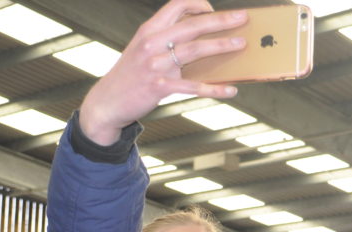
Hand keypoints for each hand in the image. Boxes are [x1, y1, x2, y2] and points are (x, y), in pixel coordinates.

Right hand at [79, 0, 246, 144]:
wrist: (108, 101)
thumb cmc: (131, 75)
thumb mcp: (143, 50)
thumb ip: (166, 41)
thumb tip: (201, 41)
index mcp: (149, 30)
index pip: (176, 5)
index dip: (197, 4)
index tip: (214, 9)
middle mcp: (152, 43)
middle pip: (192, 25)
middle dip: (220, 20)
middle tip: (242, 18)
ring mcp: (155, 65)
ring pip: (195, 50)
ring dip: (221, 46)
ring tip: (241, 44)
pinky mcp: (159, 87)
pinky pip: (193, 86)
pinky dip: (214, 89)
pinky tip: (230, 90)